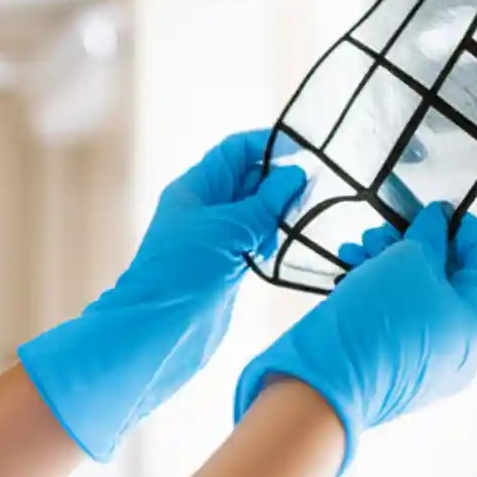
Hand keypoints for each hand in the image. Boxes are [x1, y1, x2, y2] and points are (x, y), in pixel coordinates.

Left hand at [20, 129, 304, 460]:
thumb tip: (295, 174)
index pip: (234, 152)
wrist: (161, 330)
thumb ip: (265, 201)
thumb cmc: (185, 271)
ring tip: (308, 212)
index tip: (303, 151)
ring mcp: (216, 238)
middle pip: (248, 179)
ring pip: (255, 211)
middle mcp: (205, 208)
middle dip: (279, 178)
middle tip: (316, 185)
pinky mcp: (227, 265)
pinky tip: (291, 241)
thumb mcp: (229, 228)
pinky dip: (274, 236)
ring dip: (280, 209)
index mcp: (196, 188)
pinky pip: (255, 239)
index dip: (266, 145)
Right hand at [233, 203, 476, 475]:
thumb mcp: (410, 260)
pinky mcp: (395, 366)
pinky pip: (396, 317)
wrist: (326, 382)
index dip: (468, 233)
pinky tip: (351, 268)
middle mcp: (461, 347)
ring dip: (392, 262)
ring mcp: (428, 360)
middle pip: (452, 280)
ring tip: (362, 246)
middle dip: (419, 245)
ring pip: (419, 296)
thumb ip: (430, 235)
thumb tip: (437, 222)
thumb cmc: (377, 323)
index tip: (442, 213)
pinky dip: (379, 289)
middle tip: (391, 228)